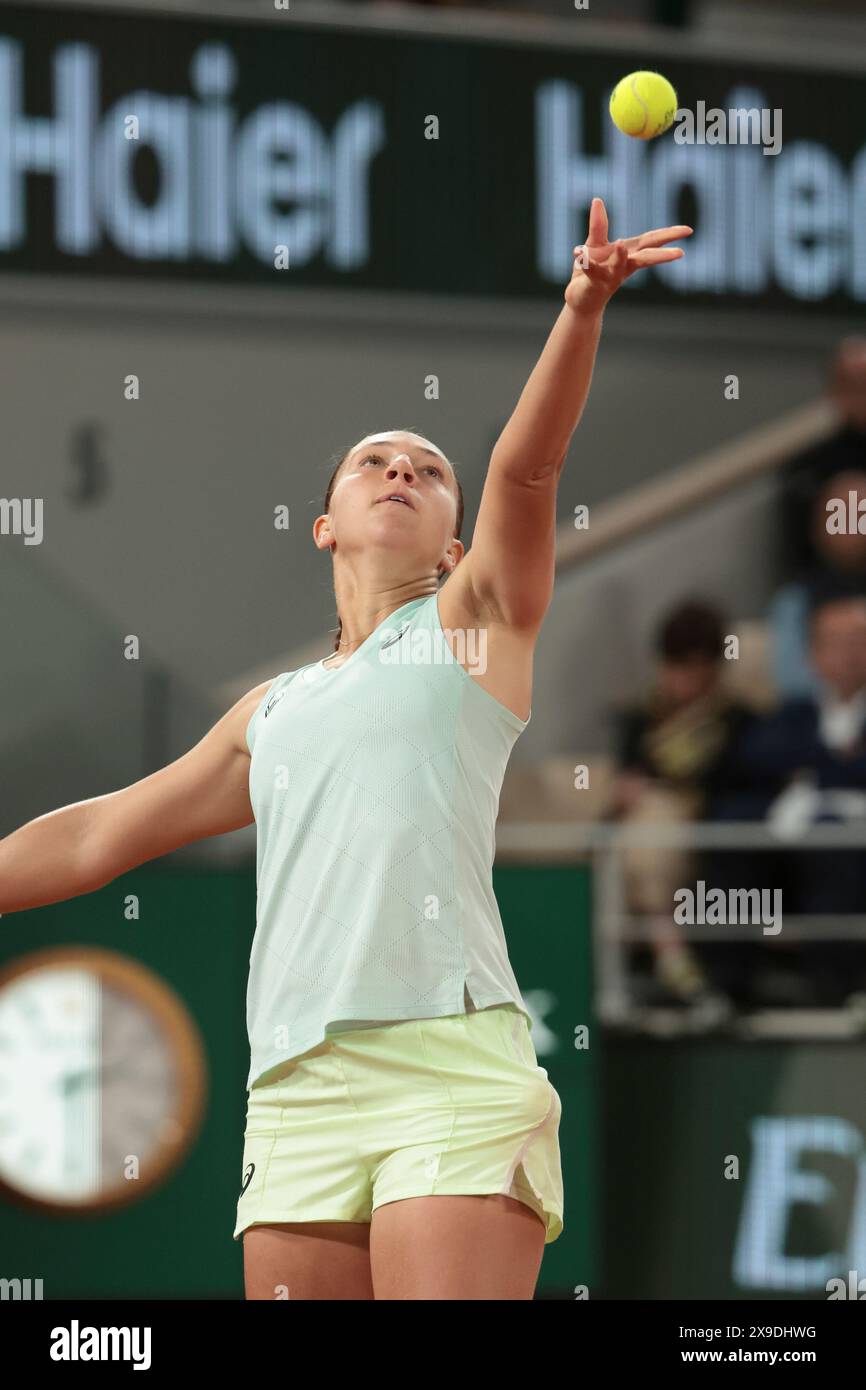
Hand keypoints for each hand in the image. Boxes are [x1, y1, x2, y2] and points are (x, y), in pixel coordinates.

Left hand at [565, 197, 691, 314]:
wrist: (581, 300)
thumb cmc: (593, 270)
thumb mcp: (596, 243)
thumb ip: (599, 224)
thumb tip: (598, 200)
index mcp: (630, 254)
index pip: (653, 242)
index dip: (670, 235)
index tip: (689, 230)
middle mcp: (624, 266)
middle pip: (645, 259)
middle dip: (661, 256)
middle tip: (680, 253)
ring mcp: (610, 276)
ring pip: (617, 267)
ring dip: (620, 257)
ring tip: (621, 244)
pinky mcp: (592, 283)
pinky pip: (590, 271)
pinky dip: (585, 261)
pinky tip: (579, 252)